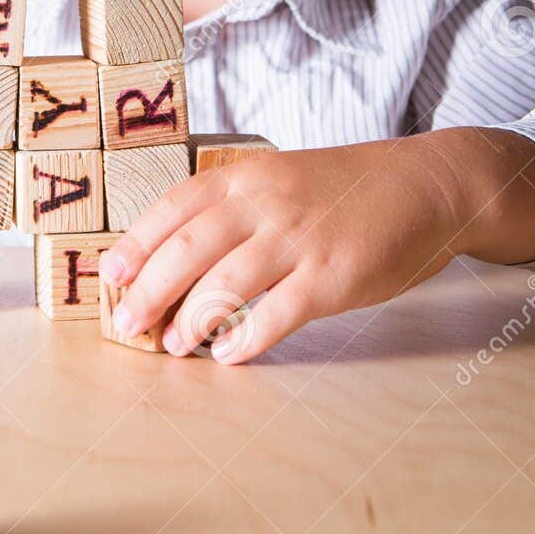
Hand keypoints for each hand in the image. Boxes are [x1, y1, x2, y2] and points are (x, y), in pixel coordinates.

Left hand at [99, 137, 466, 364]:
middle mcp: (265, 203)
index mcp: (246, 177)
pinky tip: (229, 356)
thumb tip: (176, 255)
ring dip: (191, 321)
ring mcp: (299, 239)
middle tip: (127, 324)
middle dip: (149, 291)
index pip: (173, 207)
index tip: (111, 277)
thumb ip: (233, 208)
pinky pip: (277, 314)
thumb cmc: (345, 189)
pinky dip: (247, 340)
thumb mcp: (280, 178)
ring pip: (225, 284)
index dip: (136, 244)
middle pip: (187, 249)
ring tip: (174, 346)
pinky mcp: (333, 276)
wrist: (424, 186)